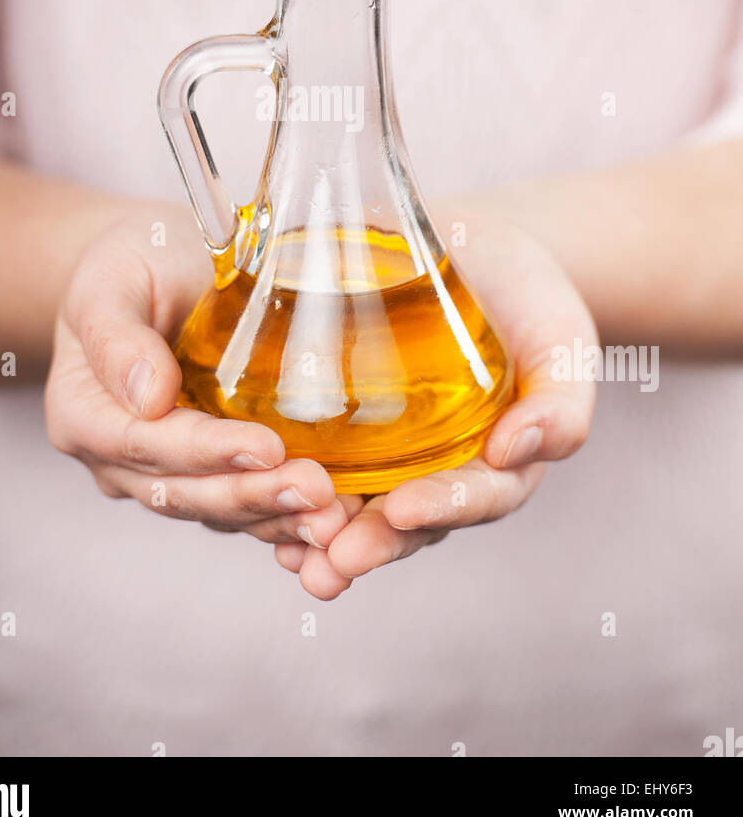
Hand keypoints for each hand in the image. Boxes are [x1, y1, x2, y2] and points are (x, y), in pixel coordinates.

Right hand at [44, 206, 351, 547]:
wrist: (159, 262)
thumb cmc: (134, 260)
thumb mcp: (112, 278)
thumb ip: (116, 336)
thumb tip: (148, 395)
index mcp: (83, 414)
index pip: (145, 444)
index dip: (207, 451)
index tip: (267, 447)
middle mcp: (118, 458)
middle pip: (185, 491)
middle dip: (254, 495)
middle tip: (316, 489)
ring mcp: (166, 473)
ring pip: (220, 510)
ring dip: (278, 515)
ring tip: (334, 514)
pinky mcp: (212, 472)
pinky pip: (247, 509)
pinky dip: (288, 519)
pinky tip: (335, 520)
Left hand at [272, 217, 597, 598]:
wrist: (486, 254)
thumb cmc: (533, 302)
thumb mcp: (563, 345)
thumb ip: (560, 403)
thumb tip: (515, 451)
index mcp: (498, 466)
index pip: (472, 497)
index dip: (442, 507)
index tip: (405, 510)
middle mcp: (440, 472)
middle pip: (404, 520)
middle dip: (369, 543)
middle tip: (334, 561)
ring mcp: (391, 455)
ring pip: (355, 504)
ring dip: (320, 531)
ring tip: (291, 551)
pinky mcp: (347, 426)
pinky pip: (317, 463)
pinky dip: (287, 485)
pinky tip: (252, 494)